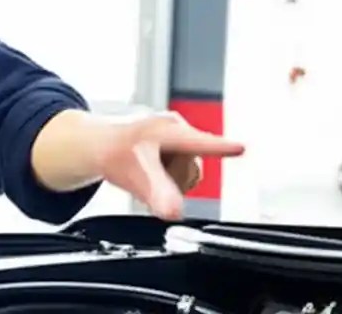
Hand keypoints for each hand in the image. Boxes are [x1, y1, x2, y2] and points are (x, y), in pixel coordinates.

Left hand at [97, 112, 243, 220]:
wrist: (100, 146)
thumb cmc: (116, 154)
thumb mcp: (134, 176)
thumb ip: (157, 195)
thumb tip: (174, 213)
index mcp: (169, 130)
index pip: (200, 142)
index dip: (222, 147)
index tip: (241, 148)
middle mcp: (177, 129)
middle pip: (193, 169)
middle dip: (173, 182)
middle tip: (147, 176)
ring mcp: (178, 136)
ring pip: (190, 173)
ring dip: (171, 181)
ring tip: (147, 171)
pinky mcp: (177, 145)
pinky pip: (183, 171)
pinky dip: (169, 178)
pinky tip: (152, 171)